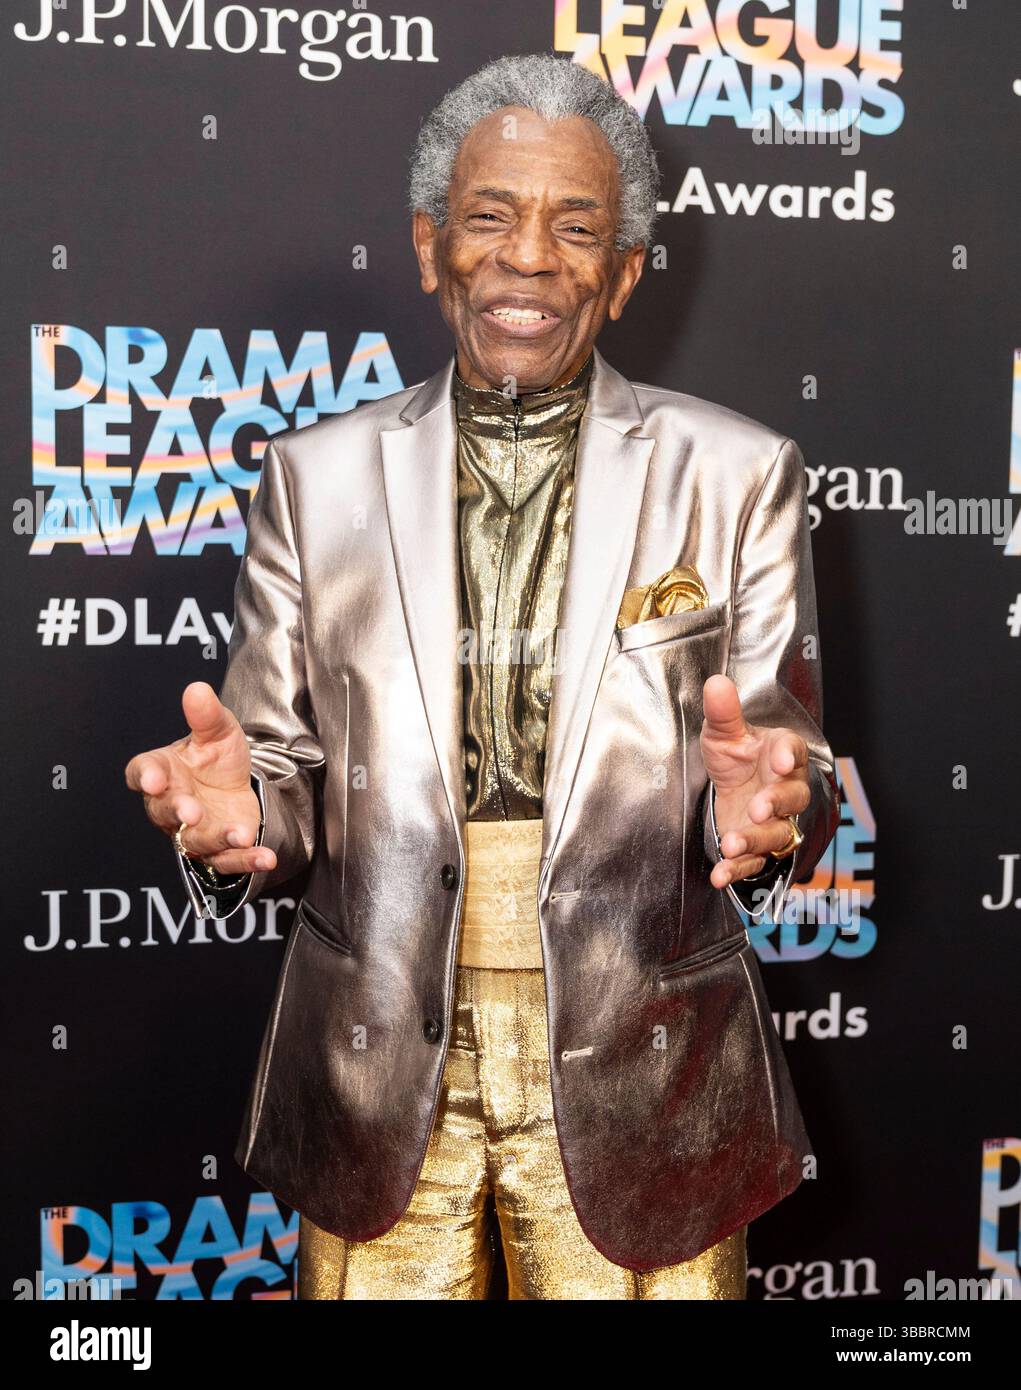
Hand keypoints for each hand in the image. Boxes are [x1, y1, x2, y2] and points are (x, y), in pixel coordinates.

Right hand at [124, 681, 276, 875]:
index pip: (143, 772)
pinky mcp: (218, 849)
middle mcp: (171, 804)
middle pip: (165, 811)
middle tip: (191, 811)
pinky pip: (227, 861)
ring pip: (196, 840)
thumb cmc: (216, 758)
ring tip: (241, 834)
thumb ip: (206, 716)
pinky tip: (266, 856)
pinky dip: (247, 861)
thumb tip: (197, 690)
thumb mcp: (218, 732)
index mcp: (163, 770)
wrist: (237, 786)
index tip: (152, 778)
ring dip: (217, 838)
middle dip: (178, 811)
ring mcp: (193, 830)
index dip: (144, 776)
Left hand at [700, 674, 809, 889]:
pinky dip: (738, 870)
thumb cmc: (737, 757)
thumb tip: (716, 683)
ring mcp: (774, 821)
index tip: (779, 759)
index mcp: (782, 754)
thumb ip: (723, 713)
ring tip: (731, 843)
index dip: (789, 755)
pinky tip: (719, 875)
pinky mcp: (758, 848)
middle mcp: (785, 789)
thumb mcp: (723, 733)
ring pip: (776, 833)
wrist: (730, 788)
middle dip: (776, 802)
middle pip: (793, 797)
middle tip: (757, 806)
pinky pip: (754, 862)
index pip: (793, 751)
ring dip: (755, 840)